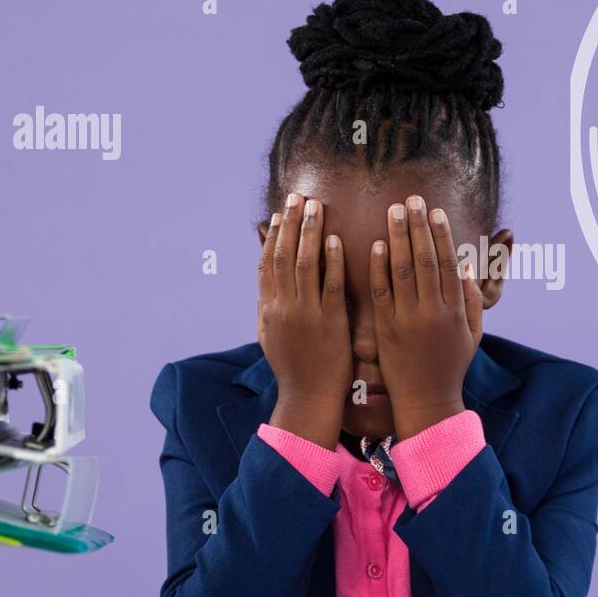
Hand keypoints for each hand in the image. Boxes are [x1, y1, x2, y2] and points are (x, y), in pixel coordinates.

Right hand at [257, 193, 351, 449]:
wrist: (308, 399)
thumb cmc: (295, 369)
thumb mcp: (271, 337)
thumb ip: (267, 310)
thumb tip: (262, 288)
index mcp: (269, 310)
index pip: (267, 264)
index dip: (272, 236)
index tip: (278, 214)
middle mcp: (283, 307)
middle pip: (283, 257)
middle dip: (290, 224)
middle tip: (297, 197)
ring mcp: (305, 314)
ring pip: (304, 265)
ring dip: (309, 233)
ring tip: (315, 207)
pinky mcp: (329, 323)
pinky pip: (330, 286)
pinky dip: (331, 261)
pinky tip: (335, 240)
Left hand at [369, 194, 482, 440]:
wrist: (426, 401)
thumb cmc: (450, 366)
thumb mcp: (473, 334)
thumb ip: (472, 300)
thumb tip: (467, 265)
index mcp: (455, 311)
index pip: (450, 264)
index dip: (443, 235)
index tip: (436, 211)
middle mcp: (432, 313)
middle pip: (426, 260)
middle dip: (419, 226)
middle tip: (413, 199)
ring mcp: (407, 320)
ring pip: (402, 271)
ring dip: (398, 237)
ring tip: (393, 210)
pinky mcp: (385, 330)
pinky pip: (381, 293)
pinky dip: (379, 268)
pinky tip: (375, 244)